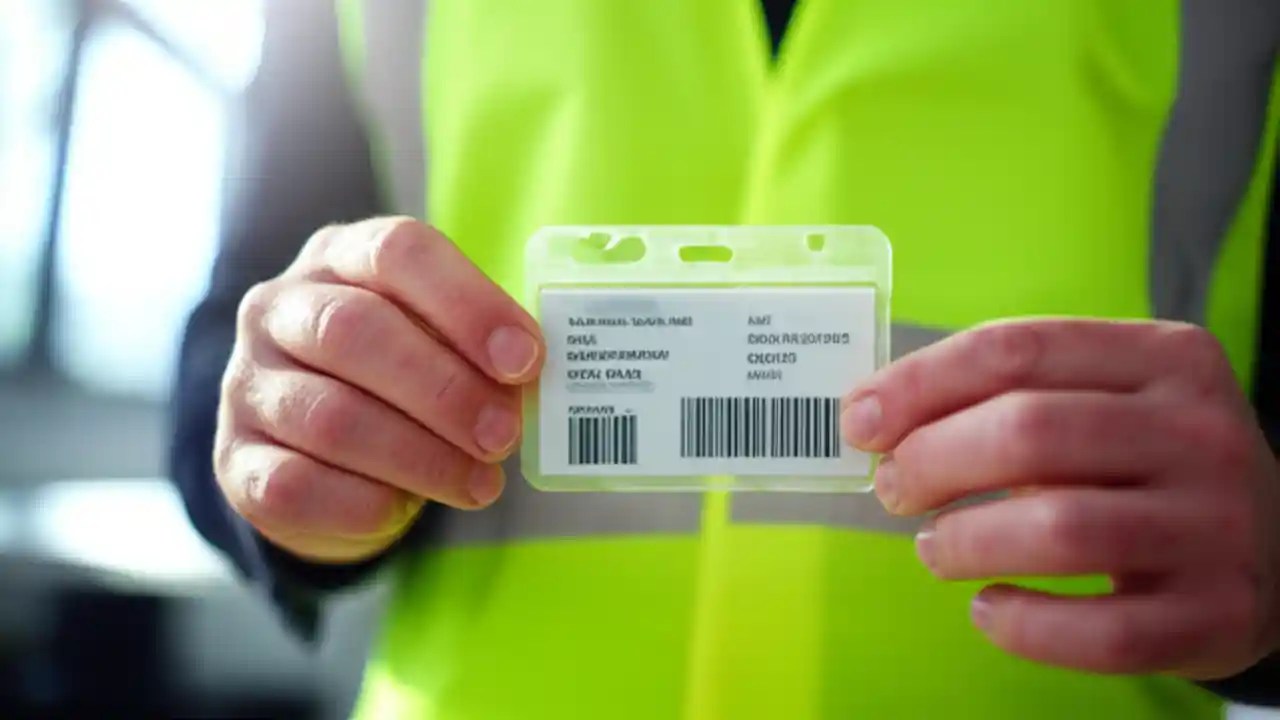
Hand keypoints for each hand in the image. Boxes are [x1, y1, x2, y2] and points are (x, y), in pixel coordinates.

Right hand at [214, 218, 542, 562]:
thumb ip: (479, 346)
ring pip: (329, 417)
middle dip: (445, 390)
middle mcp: (278, 309)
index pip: (398, 253)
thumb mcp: (440, 341)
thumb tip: (529, 373)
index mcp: (341, 257)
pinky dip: (363, 502)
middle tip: (504, 435)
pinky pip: (294, 485)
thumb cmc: (402, 378)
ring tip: (480, 484)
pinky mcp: (234, 459)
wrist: (319, 451)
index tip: (525, 360)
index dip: (467, 304)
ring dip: (419, 457)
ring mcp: (247, 383)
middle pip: (355, 332)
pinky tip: (407, 510)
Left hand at [841, 319, 1279, 678]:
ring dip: (965, 542)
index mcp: (1166, 358)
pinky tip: (990, 607)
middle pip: (1027, 432)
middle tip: (894, 488)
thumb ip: (1010, 396)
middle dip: (930, 461)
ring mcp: (1216, 527)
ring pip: (1057, 530)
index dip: (918, 384)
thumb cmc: (1153, 465)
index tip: (860, 421)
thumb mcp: (1109, 401)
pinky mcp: (1215, 615)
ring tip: (934, 548)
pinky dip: (1022, 624)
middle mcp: (1200, 433)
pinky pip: (1098, 633)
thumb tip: (875, 418)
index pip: (1015, 349)